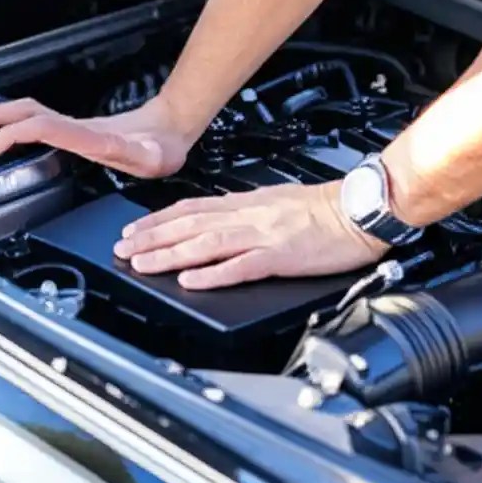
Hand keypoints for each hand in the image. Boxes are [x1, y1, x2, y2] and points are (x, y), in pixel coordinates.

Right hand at [0, 97, 195, 177]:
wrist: (168, 129)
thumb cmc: (159, 148)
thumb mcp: (155, 158)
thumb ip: (143, 156)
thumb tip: (137, 153)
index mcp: (91, 137)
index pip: (45, 127)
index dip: (17, 133)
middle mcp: (77, 128)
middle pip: (28, 112)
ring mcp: (73, 126)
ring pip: (27, 112)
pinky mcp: (72, 129)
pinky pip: (34, 119)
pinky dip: (11, 119)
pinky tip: (0, 127)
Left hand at [113, 181, 389, 289]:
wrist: (359, 210)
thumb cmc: (326, 209)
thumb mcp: (276, 201)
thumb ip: (246, 212)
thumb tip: (218, 220)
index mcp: (247, 203)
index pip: (191, 209)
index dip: (157, 220)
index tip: (133, 231)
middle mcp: (248, 215)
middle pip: (190, 225)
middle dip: (152, 238)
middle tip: (122, 250)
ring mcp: (263, 235)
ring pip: (206, 244)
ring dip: (170, 255)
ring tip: (142, 264)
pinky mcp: (280, 256)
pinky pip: (240, 266)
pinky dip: (212, 274)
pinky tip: (191, 281)